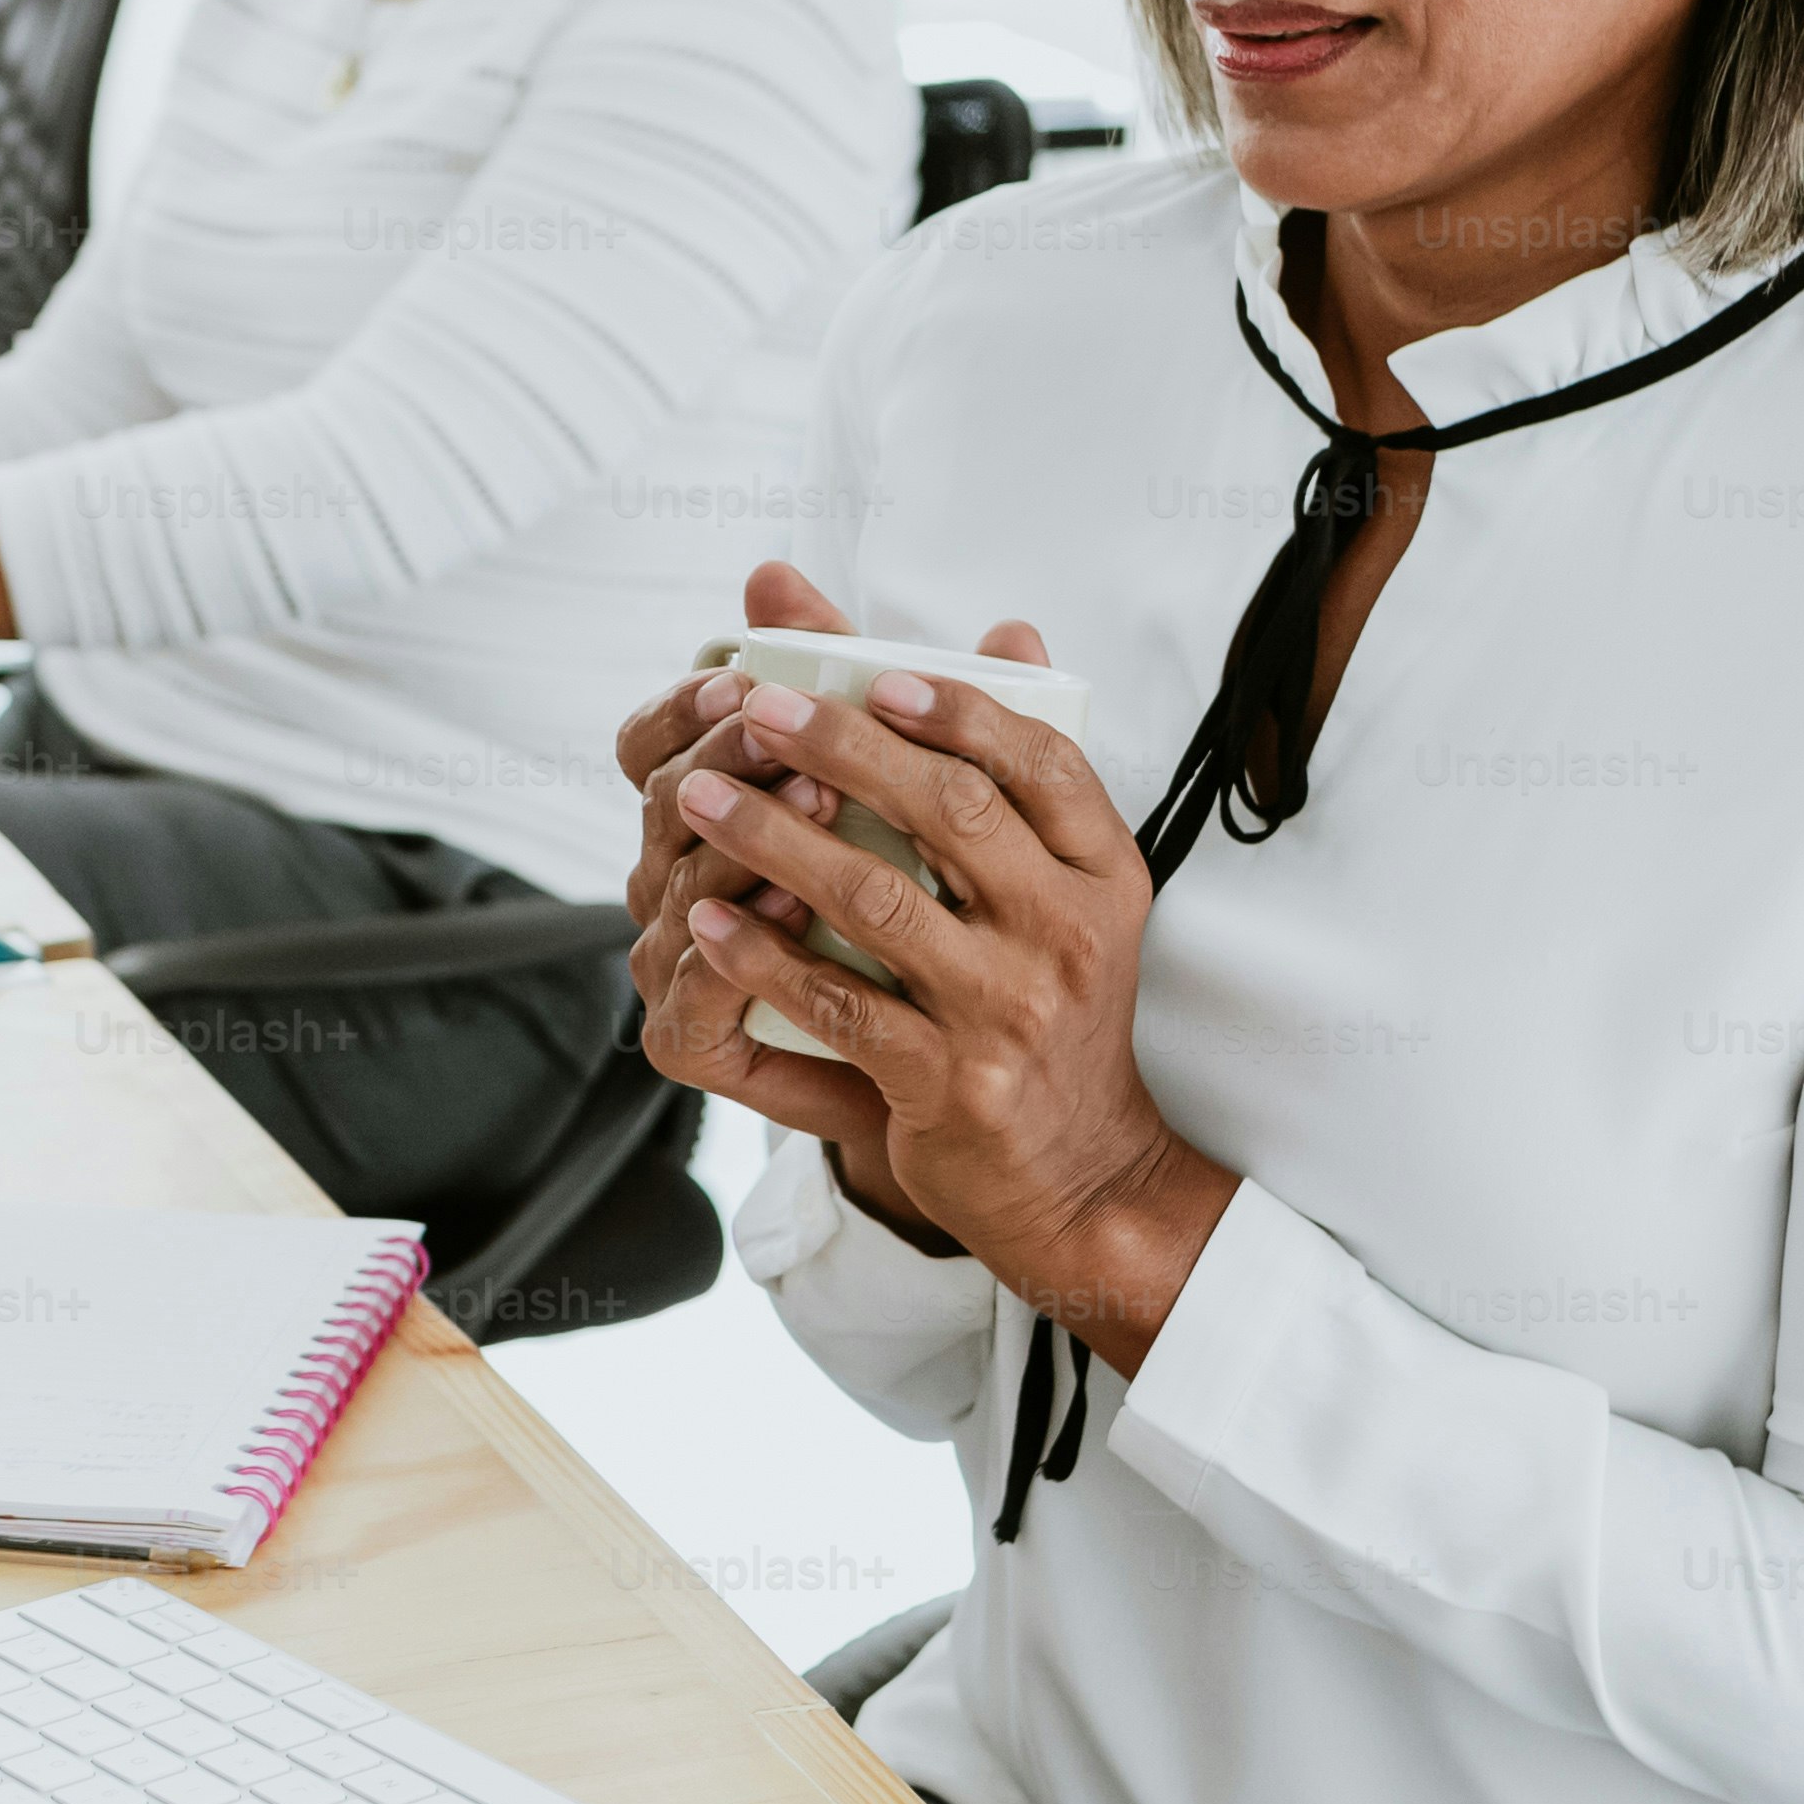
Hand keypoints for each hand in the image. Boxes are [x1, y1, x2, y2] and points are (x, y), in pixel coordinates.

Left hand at [635, 566, 1233, 1373]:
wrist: (1078, 1174)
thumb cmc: (1052, 1010)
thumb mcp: (1065, 893)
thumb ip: (1016, 770)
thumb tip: (1008, 629)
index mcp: (1102, 874)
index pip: (1043, 761)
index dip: (958, 708)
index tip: (873, 672)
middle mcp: (1068, 934)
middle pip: (951, 812)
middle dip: (841, 747)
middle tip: (756, 708)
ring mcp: (1010, 1010)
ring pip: (879, 901)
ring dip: (775, 839)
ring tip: (700, 798)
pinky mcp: (951, 1081)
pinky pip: (840, 1003)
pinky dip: (765, 955)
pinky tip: (708, 917)